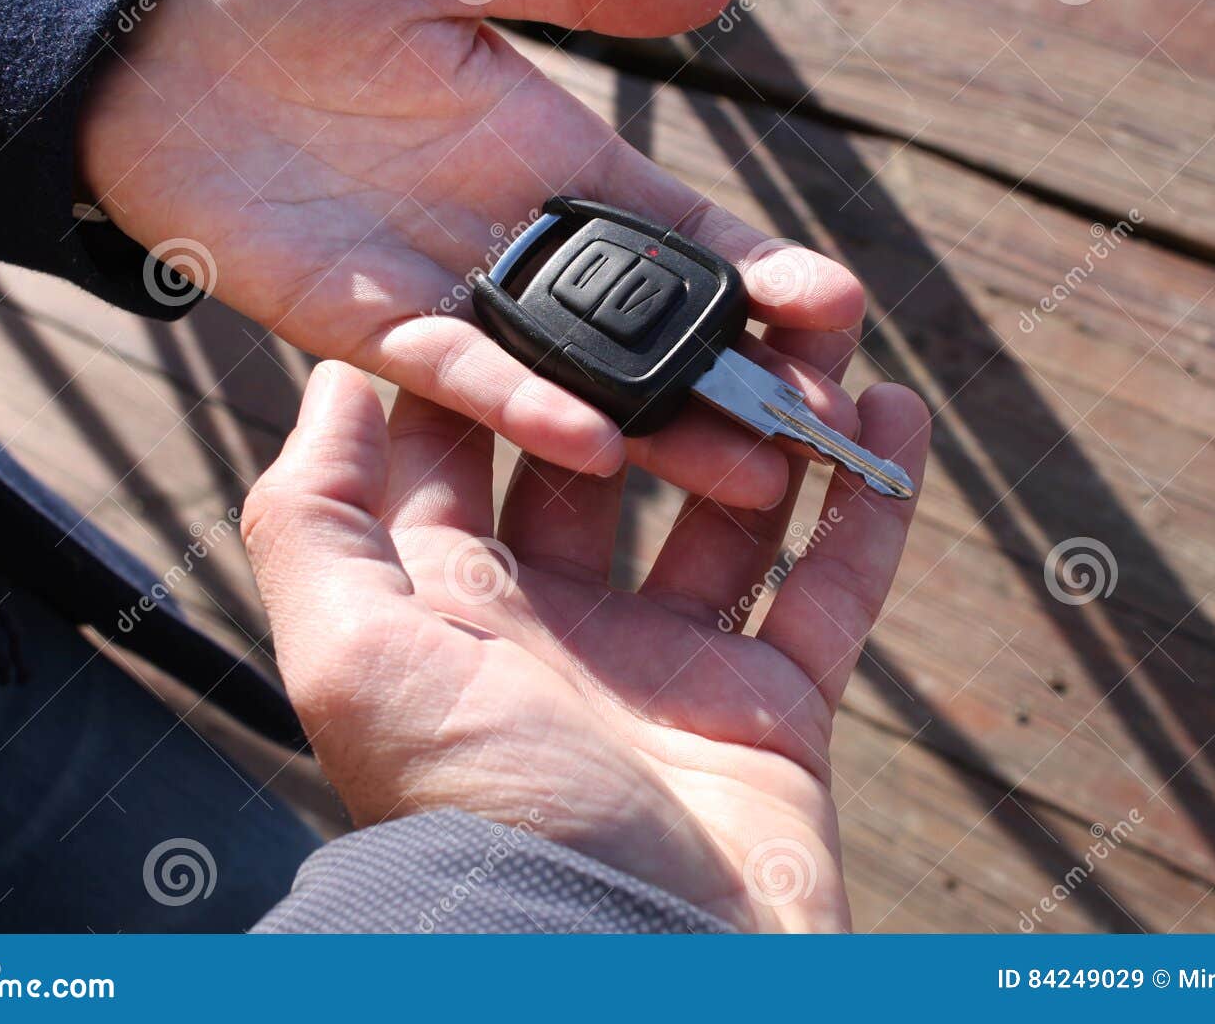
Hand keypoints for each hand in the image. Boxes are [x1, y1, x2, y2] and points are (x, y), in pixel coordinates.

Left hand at [79, 0, 865, 508]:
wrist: (152, 47)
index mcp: (553, 163)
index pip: (681, 234)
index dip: (759, 272)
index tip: (838, 310)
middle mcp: (516, 243)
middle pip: (647, 327)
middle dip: (736, 375)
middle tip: (822, 422)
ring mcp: (448, 293)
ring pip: (572, 374)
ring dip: (658, 423)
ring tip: (747, 471)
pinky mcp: (367, 330)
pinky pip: (459, 377)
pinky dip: (524, 407)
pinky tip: (594, 442)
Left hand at [241, 335, 928, 930]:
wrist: (625, 960)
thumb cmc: (477, 811)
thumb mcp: (354, 656)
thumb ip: (319, 518)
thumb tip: (329, 380)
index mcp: (458, 610)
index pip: (475, 451)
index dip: (509, 358)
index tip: (545, 261)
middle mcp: (562, 628)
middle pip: (618, 466)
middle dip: (658, 376)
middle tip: (704, 284)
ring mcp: (673, 664)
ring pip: (733, 510)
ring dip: (777, 421)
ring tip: (820, 330)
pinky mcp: (772, 704)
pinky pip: (833, 584)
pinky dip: (870, 503)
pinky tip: (895, 415)